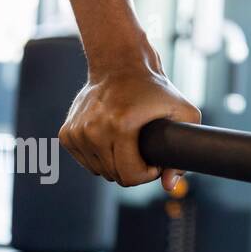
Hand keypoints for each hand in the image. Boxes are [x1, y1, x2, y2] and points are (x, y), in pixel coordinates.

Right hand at [60, 65, 200, 190]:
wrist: (120, 65)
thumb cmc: (156, 89)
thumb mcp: (184, 113)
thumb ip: (183, 152)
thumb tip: (169, 187)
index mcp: (120, 126)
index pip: (130, 175)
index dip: (147, 175)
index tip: (155, 162)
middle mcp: (93, 130)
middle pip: (114, 175)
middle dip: (133, 169)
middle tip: (144, 151)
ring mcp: (77, 132)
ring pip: (99, 171)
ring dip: (115, 164)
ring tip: (129, 143)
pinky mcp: (66, 134)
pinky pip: (86, 161)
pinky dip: (100, 156)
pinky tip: (111, 139)